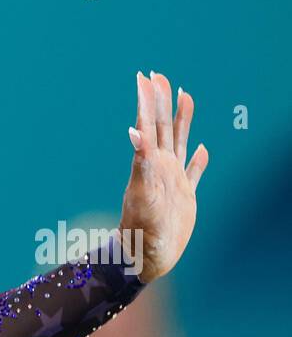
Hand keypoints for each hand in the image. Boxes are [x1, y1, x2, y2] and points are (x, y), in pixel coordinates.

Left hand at [119, 71, 208, 282]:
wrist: (143, 260)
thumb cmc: (139, 233)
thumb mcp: (142, 196)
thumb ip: (141, 165)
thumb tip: (134, 132)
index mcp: (149, 166)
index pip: (148, 125)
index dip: (147, 101)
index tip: (144, 77)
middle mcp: (159, 169)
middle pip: (161, 128)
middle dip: (159, 102)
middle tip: (157, 76)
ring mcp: (172, 182)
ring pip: (178, 143)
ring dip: (180, 120)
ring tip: (183, 96)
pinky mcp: (184, 197)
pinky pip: (193, 174)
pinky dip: (198, 161)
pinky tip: (201, 150)